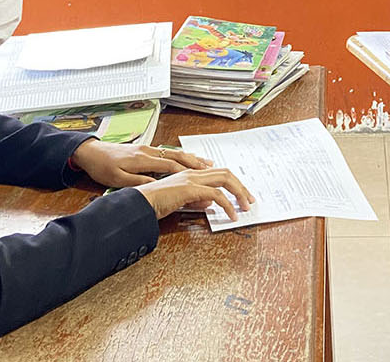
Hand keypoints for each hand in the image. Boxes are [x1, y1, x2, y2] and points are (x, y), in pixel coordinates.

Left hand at [71, 140, 211, 187]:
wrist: (90, 152)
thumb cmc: (102, 167)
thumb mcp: (118, 179)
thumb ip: (138, 182)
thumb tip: (157, 186)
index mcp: (143, 159)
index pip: (171, 164)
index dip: (189, 170)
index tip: (204, 176)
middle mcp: (149, 151)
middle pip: (178, 156)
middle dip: (198, 163)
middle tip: (215, 169)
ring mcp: (148, 149)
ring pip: (176, 152)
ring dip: (192, 158)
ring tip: (209, 164)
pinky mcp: (145, 150)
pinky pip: (169, 152)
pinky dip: (182, 156)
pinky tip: (188, 158)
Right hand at [136, 167, 255, 220]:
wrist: (139, 203)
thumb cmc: (154, 203)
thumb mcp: (180, 201)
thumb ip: (196, 200)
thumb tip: (211, 202)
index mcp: (190, 174)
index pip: (218, 173)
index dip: (233, 182)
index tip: (242, 194)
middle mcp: (193, 173)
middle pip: (226, 173)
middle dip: (241, 186)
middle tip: (250, 200)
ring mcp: (192, 179)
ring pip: (225, 179)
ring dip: (239, 193)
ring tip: (245, 207)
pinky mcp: (190, 189)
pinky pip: (217, 195)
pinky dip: (228, 205)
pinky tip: (231, 215)